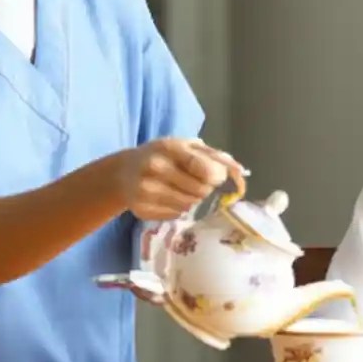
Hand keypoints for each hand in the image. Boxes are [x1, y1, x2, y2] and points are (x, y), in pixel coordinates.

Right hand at [115, 138, 244, 220]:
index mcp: (169, 147)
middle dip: (205, 188)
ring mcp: (146, 191)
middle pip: (200, 190)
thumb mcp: (185, 146)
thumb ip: (214, 156)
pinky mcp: (142, 210)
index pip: (202, 167)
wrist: (123, 172)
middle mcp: (155, 168)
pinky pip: (175, 216)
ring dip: (192, 200)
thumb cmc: (162, 156)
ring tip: (181, 189)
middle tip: (196, 182)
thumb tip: (240, 171)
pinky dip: (177, 210)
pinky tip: (168, 198)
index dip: (216, 176)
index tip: (216, 177)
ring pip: (189, 205)